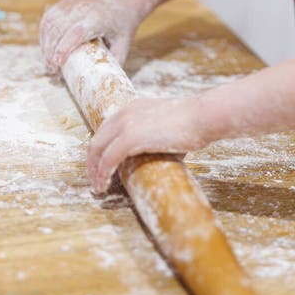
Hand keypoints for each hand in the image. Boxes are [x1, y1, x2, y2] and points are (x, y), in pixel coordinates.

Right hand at [39, 0, 138, 73]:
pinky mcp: (65, 2)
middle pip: (60, 29)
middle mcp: (84, 7)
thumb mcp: (124, 45)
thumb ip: (113, 62)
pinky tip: (47, 47)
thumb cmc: (123, 25)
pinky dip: (45, 33)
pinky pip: (49, 17)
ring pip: (51, 23)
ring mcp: (72, 2)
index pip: (77, 32)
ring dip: (46, 44)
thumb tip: (100, 83)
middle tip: (52, 71)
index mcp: (99, 18)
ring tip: (49, 62)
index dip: (64, 47)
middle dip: (51, 51)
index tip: (57, 64)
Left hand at [86, 95, 207, 193]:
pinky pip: (108, 159)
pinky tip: (103, 185)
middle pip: (97, 139)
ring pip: (97, 150)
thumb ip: (158, 136)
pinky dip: (102, 174)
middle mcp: (125, 112)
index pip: (107, 128)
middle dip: (93, 161)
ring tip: (98, 187)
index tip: (102, 164)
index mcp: (133, 107)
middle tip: (96, 179)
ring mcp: (126, 124)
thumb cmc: (194, 123)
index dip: (101, 148)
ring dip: (94, 171)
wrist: (202, 117)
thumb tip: (162, 153)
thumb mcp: (168, 125)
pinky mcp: (130, 138)